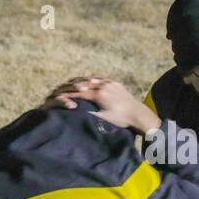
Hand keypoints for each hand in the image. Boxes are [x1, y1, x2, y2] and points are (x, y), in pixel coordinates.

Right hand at [43, 77, 161, 135]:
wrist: (138, 113)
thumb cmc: (120, 119)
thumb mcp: (103, 118)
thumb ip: (90, 114)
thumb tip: (77, 112)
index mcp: (99, 95)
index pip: (80, 94)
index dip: (69, 95)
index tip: (60, 96)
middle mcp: (103, 86)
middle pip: (84, 84)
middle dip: (73, 86)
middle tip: (63, 88)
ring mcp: (110, 83)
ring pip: (92, 80)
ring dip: (83, 82)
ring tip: (74, 84)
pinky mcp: (115, 83)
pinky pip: (101, 79)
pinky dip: (93, 81)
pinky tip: (89, 82)